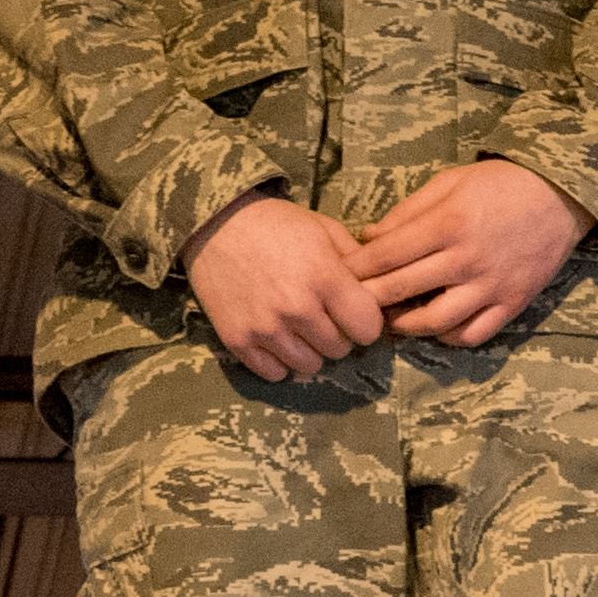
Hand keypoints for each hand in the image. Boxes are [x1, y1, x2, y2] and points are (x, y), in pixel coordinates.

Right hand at [186, 194, 388, 384]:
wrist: (215, 223)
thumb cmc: (276, 223)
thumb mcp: (324, 229)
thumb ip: (357, 261)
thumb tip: (381, 291)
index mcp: (324, 277)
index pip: (368, 328)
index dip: (365, 321)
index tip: (354, 312)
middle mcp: (297, 308)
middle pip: (340, 349)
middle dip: (338, 334)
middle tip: (324, 316)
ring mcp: (265, 328)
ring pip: (310, 366)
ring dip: (311, 350)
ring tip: (300, 327)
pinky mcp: (237, 340)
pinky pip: (275, 373)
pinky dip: (280, 361)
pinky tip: (278, 339)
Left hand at [347, 157, 592, 348]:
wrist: (561, 196)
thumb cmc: (500, 183)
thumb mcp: (450, 182)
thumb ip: (407, 211)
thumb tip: (367, 237)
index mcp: (448, 224)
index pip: (387, 255)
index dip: (357, 268)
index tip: (338, 275)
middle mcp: (466, 259)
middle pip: (402, 290)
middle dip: (368, 299)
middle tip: (351, 303)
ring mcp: (490, 286)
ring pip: (435, 322)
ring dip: (405, 325)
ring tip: (391, 319)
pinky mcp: (512, 304)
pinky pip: (473, 334)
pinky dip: (448, 336)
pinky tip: (435, 327)